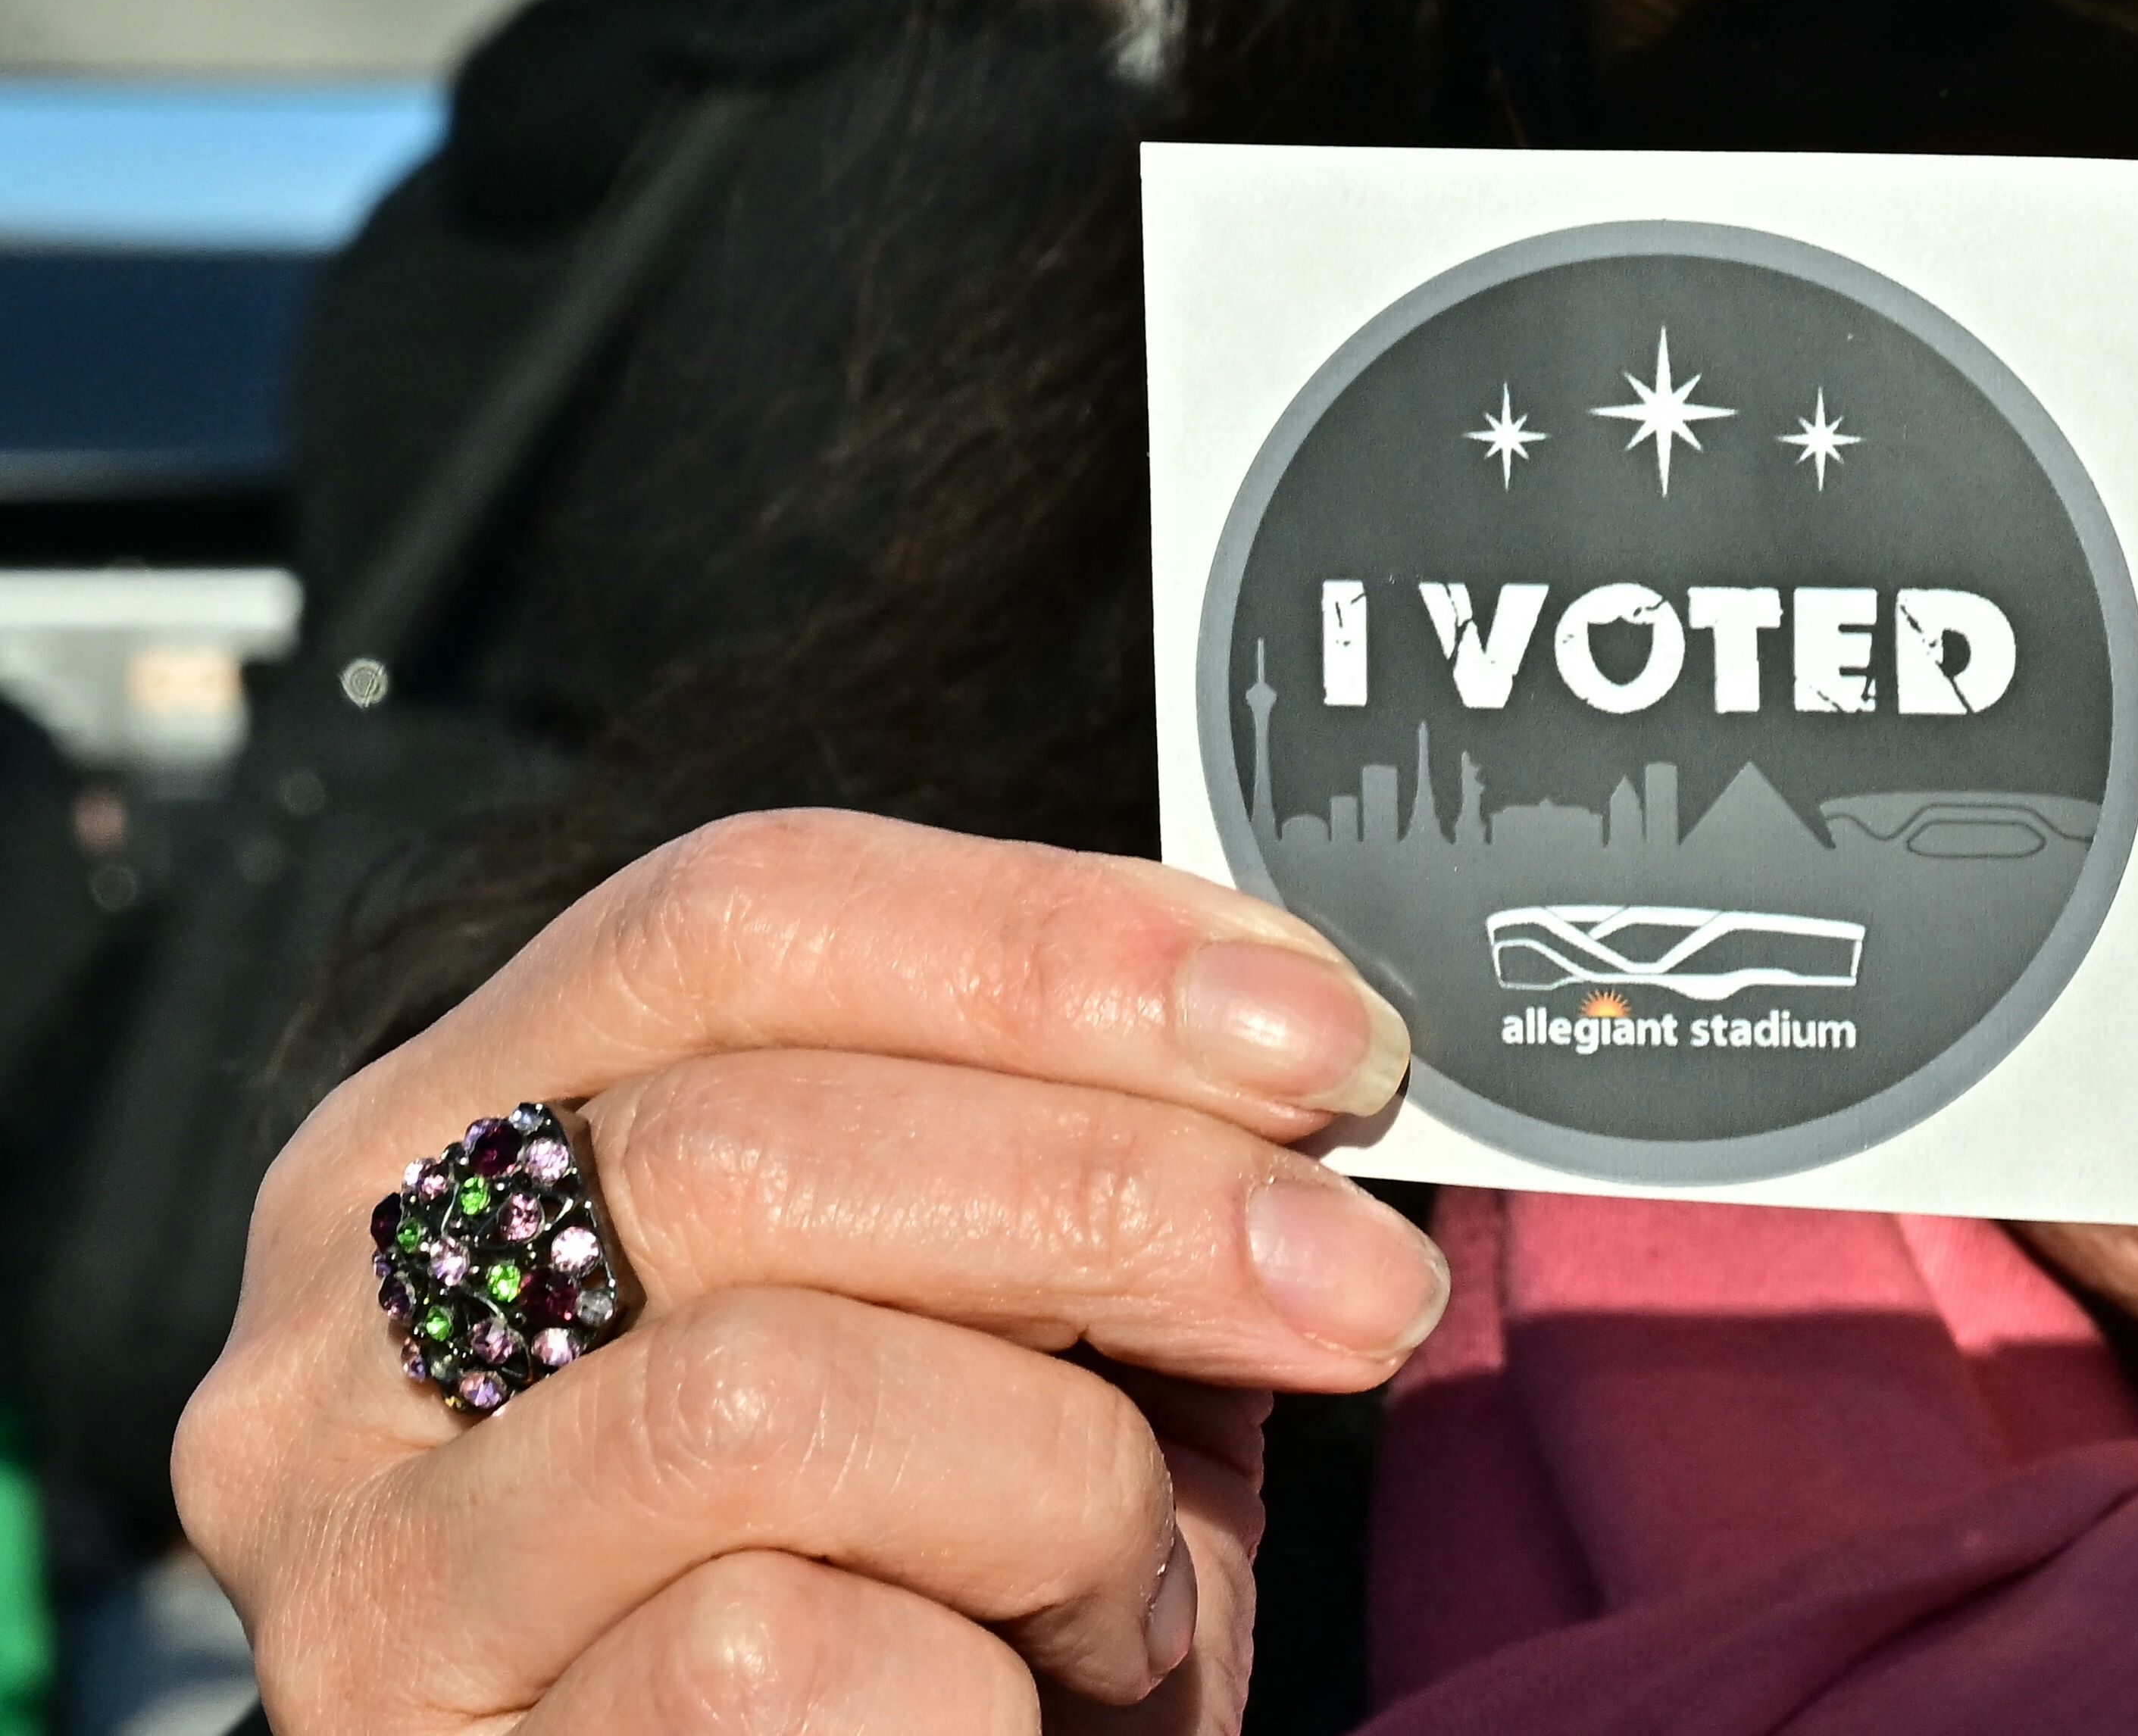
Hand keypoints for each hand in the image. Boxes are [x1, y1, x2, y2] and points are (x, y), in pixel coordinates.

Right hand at [176, 812, 1446, 1732]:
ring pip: (755, 1401)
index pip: (739, 914)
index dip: (1056, 943)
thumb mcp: (1001, 1341)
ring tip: (1137, 1585)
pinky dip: (969, 1687)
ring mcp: (371, 1574)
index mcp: (462, 1139)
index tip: (1322, 1029)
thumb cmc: (916, 1603)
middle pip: (752, 1139)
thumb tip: (1312, 1035)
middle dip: (1125, 1194)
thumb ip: (1088, 1170)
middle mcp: (344, 1337)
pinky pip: (762, 1661)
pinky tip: (1007, 1712)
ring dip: (1051, 1484)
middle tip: (1360, 1290)